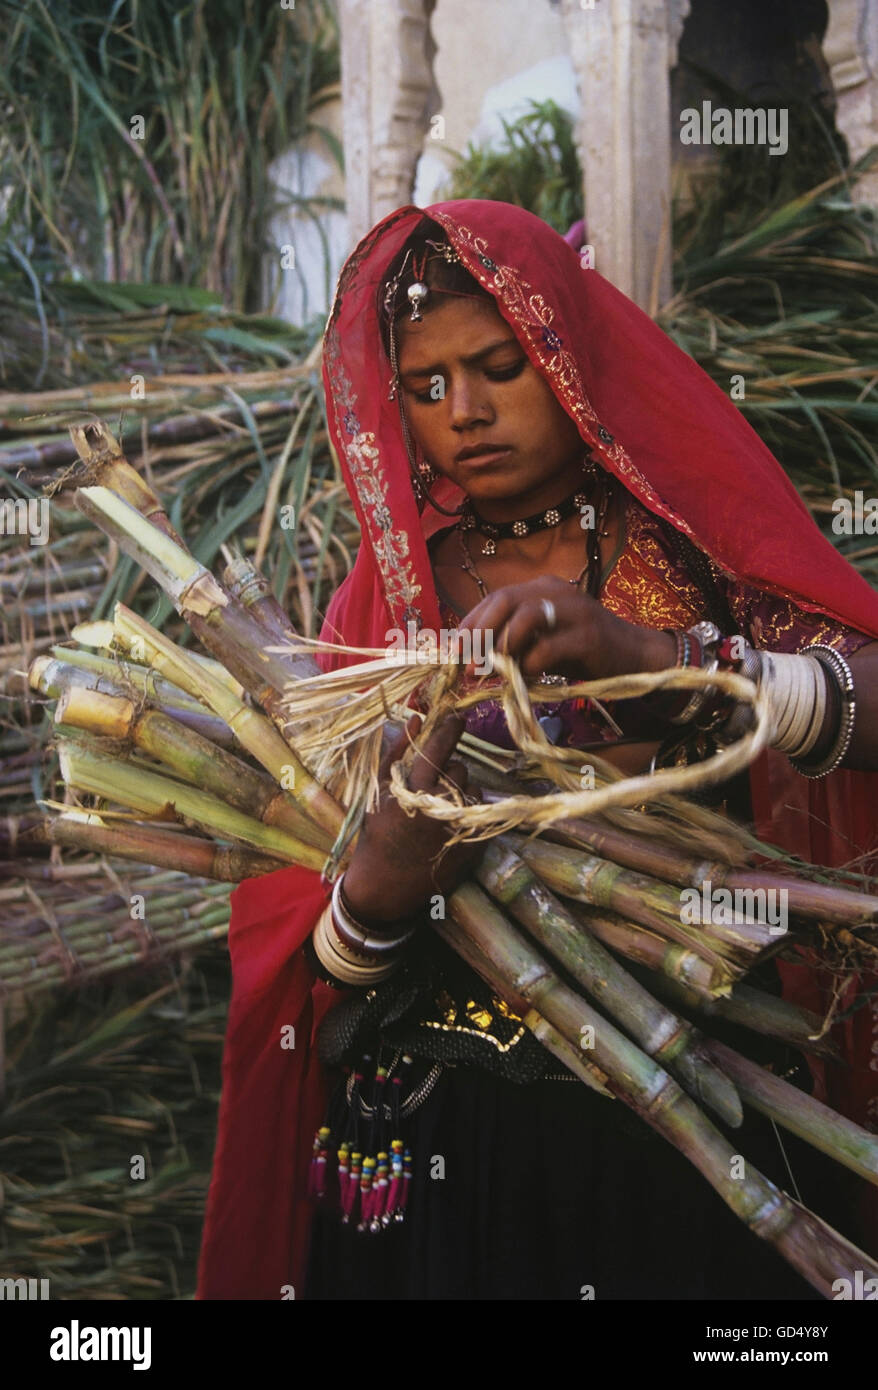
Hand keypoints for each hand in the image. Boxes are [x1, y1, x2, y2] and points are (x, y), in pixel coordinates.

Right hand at [341, 711, 481, 926]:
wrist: (386, 885)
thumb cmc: (378, 834)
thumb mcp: (380, 792)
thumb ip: (396, 753)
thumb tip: (416, 719)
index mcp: (414, 790)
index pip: (438, 748)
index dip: (450, 729)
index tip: (458, 717)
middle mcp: (441, 805)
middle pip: (460, 769)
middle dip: (448, 774)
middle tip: (432, 791)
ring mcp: (461, 825)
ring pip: (473, 790)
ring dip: (459, 794)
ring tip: (439, 813)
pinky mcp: (475, 844)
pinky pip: (481, 814)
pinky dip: (468, 815)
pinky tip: (449, 827)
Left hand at [457, 575, 675, 681]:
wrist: (633, 655)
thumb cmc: (581, 650)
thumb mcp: (541, 642)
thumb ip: (511, 645)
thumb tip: (471, 663)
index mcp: (541, 588)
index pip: (494, 598)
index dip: (470, 624)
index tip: (453, 651)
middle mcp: (556, 591)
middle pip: (504, 599)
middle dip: (479, 631)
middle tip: (466, 662)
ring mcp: (575, 610)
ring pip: (526, 616)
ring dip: (502, 646)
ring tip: (493, 670)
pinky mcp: (589, 636)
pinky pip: (549, 648)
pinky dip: (530, 665)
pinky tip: (526, 678)